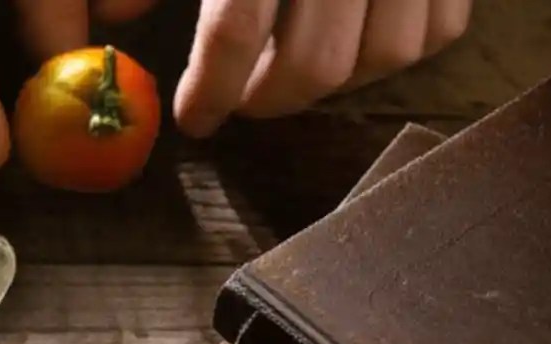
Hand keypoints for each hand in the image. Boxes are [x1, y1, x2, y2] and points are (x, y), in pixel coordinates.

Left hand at [172, 0, 472, 136]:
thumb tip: (114, 16)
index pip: (235, 29)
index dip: (211, 88)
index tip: (196, 120)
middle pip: (314, 61)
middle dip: (270, 98)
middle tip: (242, 98)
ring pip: (383, 55)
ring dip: (333, 81)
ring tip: (297, 63)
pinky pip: (436, 32)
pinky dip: (391, 52)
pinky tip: (356, 38)